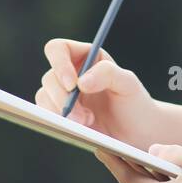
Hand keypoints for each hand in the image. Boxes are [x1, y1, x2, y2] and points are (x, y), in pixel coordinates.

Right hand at [36, 38, 156, 150]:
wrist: (137, 133)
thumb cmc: (134, 103)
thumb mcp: (128, 83)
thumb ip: (108, 74)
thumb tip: (80, 82)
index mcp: (86, 57)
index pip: (58, 49)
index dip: (59, 64)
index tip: (72, 84)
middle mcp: (71, 73)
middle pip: (49, 78)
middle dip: (63, 99)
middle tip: (84, 117)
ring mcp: (63, 94)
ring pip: (44, 97)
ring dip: (62, 113)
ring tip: (88, 122)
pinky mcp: (61, 114)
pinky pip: (46, 115)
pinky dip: (59, 122)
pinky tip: (81, 128)